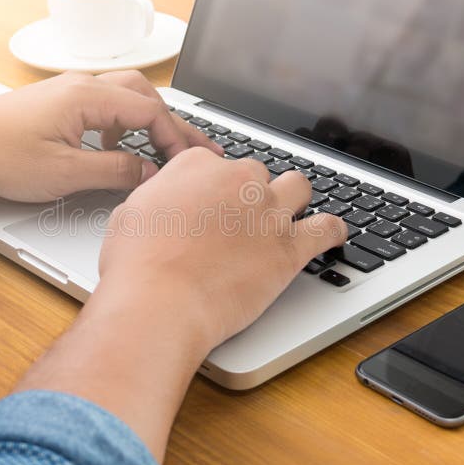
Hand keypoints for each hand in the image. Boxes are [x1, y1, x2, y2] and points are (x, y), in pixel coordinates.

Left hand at [0, 70, 221, 201]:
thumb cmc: (1, 154)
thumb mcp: (64, 173)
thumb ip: (113, 170)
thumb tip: (148, 171)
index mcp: (87, 98)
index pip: (149, 112)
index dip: (173, 138)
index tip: (186, 162)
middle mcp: (83, 87)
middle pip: (145, 96)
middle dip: (172, 123)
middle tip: (195, 149)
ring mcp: (72, 92)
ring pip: (128, 97)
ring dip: (150, 120)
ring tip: (166, 147)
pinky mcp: (63, 102)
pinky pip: (108, 104)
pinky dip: (125, 123)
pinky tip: (121, 147)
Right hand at [16, 147, 346, 459]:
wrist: (160, 301)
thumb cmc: (137, 264)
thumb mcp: (130, 213)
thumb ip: (158, 197)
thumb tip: (165, 200)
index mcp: (198, 165)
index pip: (217, 163)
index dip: (215, 187)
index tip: (213, 203)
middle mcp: (238, 180)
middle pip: (257, 175)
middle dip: (251, 194)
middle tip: (239, 221)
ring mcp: (268, 212)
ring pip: (298, 188)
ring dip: (294, 200)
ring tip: (287, 218)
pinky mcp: (289, 248)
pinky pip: (327, 228)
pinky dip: (333, 231)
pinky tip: (331, 236)